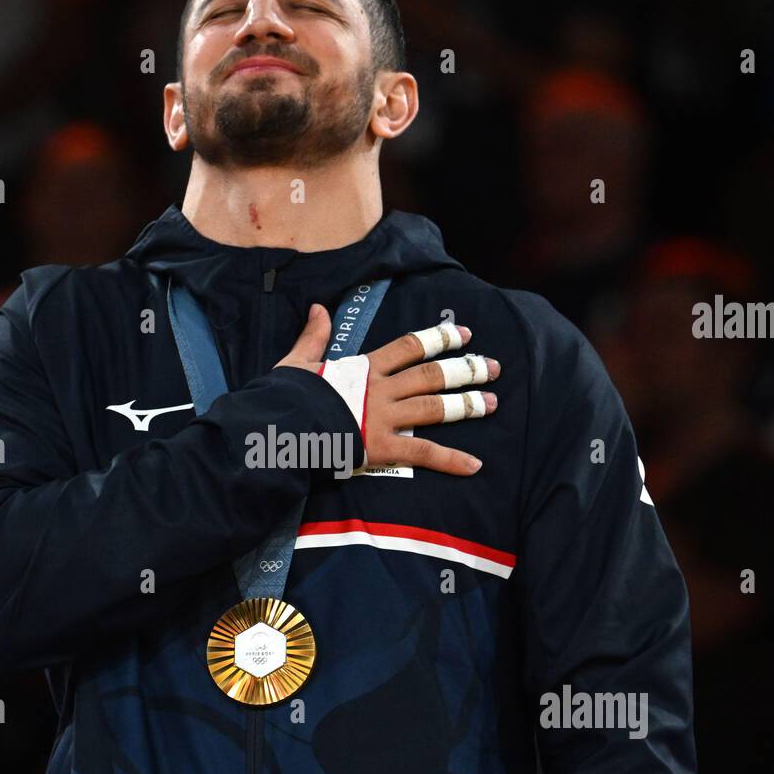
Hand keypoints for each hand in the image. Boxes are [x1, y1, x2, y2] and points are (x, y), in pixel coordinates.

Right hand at [275, 303, 499, 476]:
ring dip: (467, 406)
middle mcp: (381, 390)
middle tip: (493, 368)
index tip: (464, 335)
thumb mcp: (296, 362)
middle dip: (466, 370)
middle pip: (431, 375)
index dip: (439, 339)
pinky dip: (451, 460)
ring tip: (494, 404)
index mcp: (364, 368)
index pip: (409, 347)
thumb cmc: (284, 397)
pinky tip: (475, 464)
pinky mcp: (381, 448)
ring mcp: (383, 418)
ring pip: (434, 408)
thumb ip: (313, 336)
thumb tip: (319, 308)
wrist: (278, 428)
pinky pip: (424, 454)